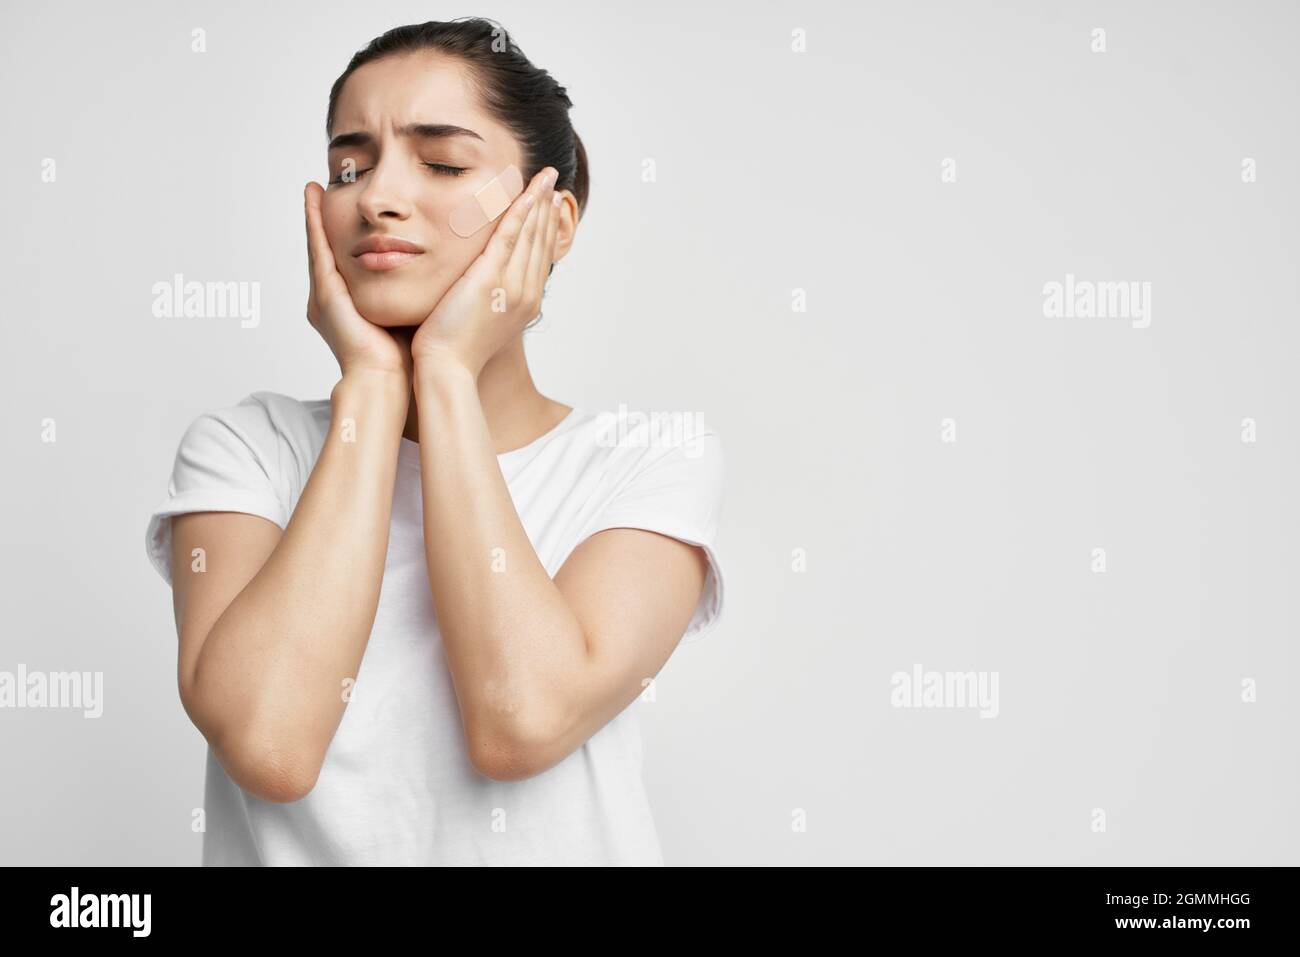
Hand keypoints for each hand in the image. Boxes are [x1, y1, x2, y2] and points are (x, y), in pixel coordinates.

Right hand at [304, 182, 412, 381]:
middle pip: (328, 251)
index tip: (349, 207)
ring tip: (312, 187)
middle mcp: (330, 300)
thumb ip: (413, 291)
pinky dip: (314, 224)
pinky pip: (319, 251)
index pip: (346, 261)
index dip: (346, 234)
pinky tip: (313, 198)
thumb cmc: (405, 357)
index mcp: (349, 306)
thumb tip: (440, 270)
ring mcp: (324, 298)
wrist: (390, 383)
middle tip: (320, 188)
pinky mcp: (326, 296)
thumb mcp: (408, 312)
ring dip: (315, 216)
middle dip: (324, 221)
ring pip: (319, 247)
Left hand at [410, 167, 562, 378]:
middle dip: (547, 208)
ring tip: (545, 177)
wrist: (446, 367)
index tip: (548, 203)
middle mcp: (527, 293)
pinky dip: (520, 211)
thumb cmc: (453, 349)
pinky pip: (511, 236)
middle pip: (541, 241)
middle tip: (552, 180)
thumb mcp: (480, 319)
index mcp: (526, 303)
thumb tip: (483, 283)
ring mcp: (512, 285)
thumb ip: (488, 297)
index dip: (546, 227)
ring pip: (530, 234)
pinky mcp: (491, 278)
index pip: (539, 256)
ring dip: (538, 201)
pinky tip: (527, 192)